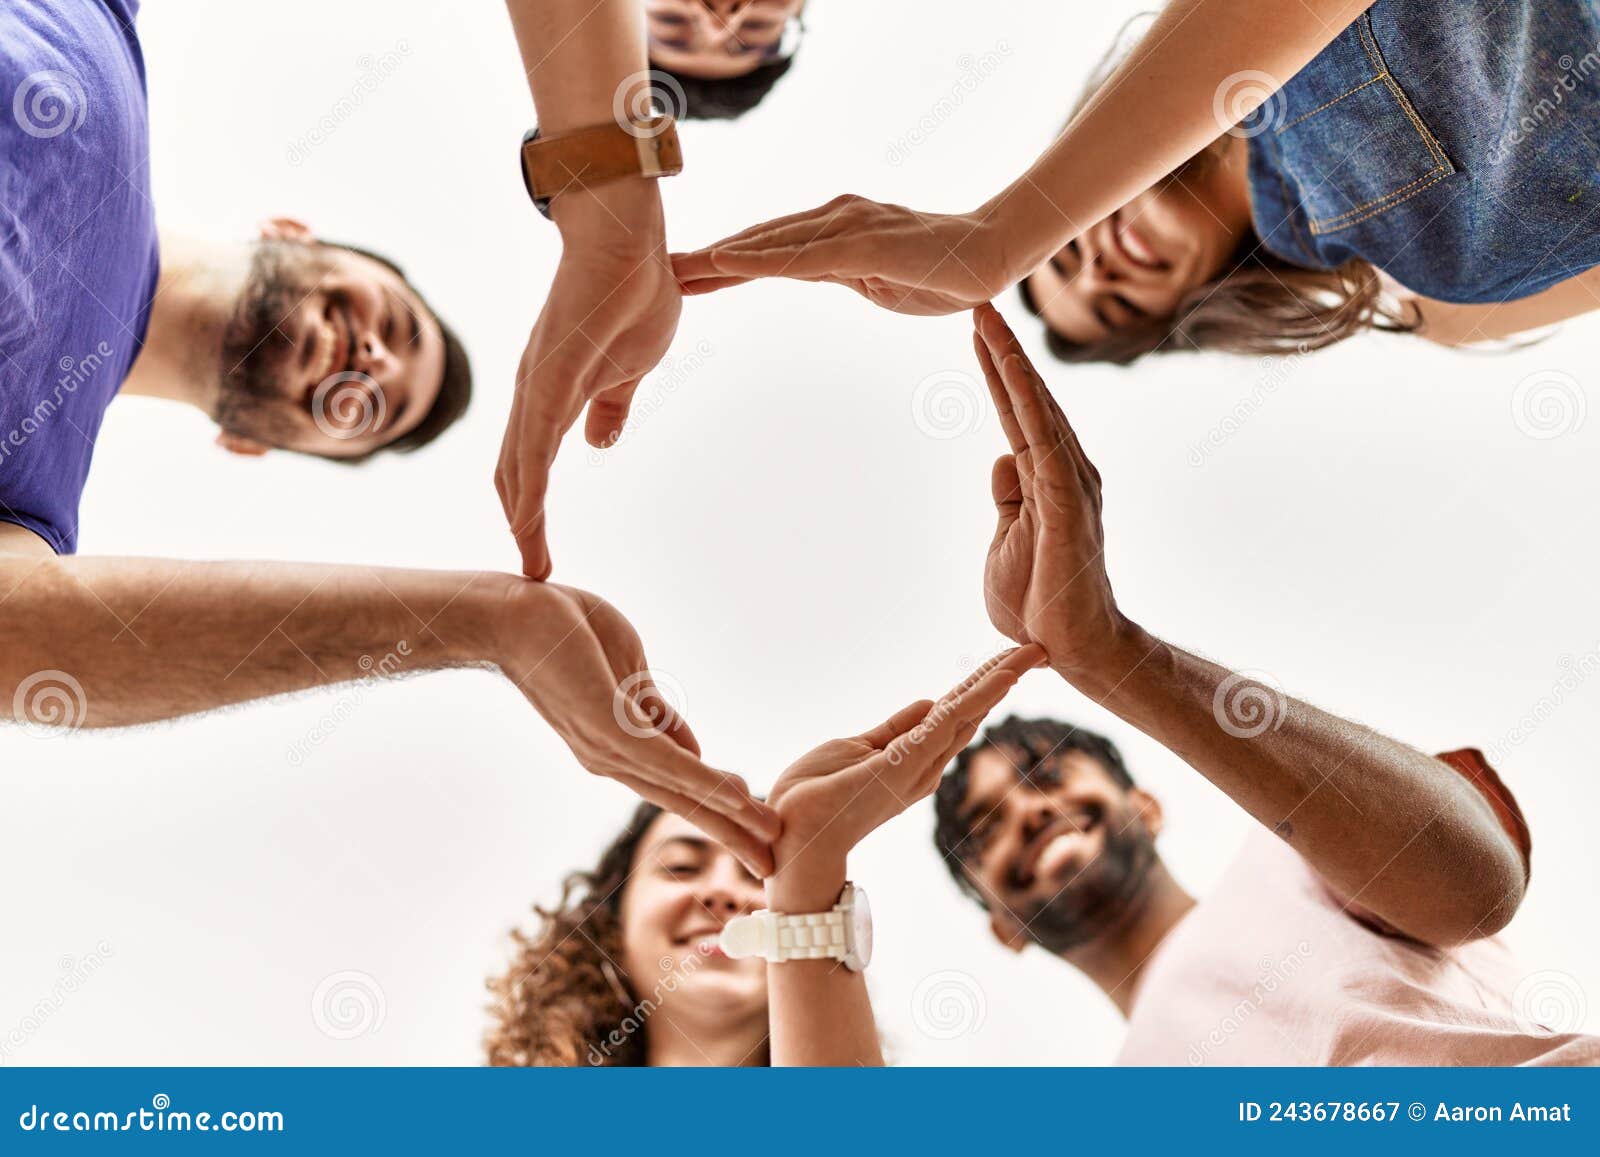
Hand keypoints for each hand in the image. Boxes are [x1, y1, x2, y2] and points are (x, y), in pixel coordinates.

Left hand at [496, 183, 681, 578]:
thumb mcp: (629, 368)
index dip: (531, 510)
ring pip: (516, 466)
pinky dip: (527, 487)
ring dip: (521, 519)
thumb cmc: (632, 293)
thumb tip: (597, 444)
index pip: (530, 464)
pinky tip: (527, 519)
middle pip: (511, 473)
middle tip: (534, 572)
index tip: (541, 552)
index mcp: (552, 394)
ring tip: (532, 562)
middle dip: (522, 527)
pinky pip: (532, 443)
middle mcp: (533, 393)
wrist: (630, 238)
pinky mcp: (549, 375)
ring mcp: (537, 385)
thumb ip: (611, 407)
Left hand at [497, 579, 778, 875]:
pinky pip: (666, 761)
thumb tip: (695, 749)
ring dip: (729, 815)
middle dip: (731, 834)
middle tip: (773, 865)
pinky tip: (736, 795)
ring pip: (681, 790)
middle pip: (683, 803)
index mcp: (617, 746)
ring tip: (769, 835)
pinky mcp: (607, 728)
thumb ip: (660, 714)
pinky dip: (703, 782)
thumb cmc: (563, 632)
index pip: (679, 785)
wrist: (508, 612)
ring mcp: (608, 747)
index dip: (721, 811)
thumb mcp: (629, 671)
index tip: (760, 834)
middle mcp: (611, 759)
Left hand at [671, 195, 1015, 316]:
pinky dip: (759, 260)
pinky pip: (801, 256)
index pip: (768, 249)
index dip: (723, 264)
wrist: (991, 255)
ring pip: (771, 245)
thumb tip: (804, 272)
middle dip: (708, 260)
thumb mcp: (871, 280)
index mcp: (834, 230)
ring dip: (721, 259)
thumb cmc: (937, 272)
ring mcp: (848, 225)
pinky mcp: (863, 242)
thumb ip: (835, 272)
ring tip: (679, 271)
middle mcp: (834, 217)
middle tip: (662, 271)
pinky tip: (726, 265)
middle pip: (759, 242)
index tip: (684, 278)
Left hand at [764, 646, 1044, 907]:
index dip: (980, 687)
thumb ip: (896, 729)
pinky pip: (949, 721)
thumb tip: (929, 703)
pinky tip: (1002, 677)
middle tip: (1033, 650)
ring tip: (1028, 653)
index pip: (953, 716)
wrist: (792, 833)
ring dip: (998, 680)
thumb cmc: (815, 795)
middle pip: (970, 712)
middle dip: (1000, 678)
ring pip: (967, 713)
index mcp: (912, 761)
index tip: (1005, 660)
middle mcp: (924, 767)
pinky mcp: (906, 761)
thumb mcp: (857, 748)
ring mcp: (918, 765)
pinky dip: (978, 697)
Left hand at [974, 303, 1137, 681]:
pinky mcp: (1066, 501)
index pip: (1016, 414)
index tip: (977, 331)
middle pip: (1028, 398)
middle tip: (977, 302)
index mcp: (1048, 477)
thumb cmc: (1040, 601)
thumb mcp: (1007, 539)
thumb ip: (1009, 497)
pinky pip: (1042, 440)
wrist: (1073, 648)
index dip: (997, 372)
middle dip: (1002, 350)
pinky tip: (1008, 369)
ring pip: (1035, 408)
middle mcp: (1065, 469)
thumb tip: (1003, 458)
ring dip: (1010, 362)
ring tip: (986, 319)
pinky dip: (1025, 402)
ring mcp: (1069, 482)